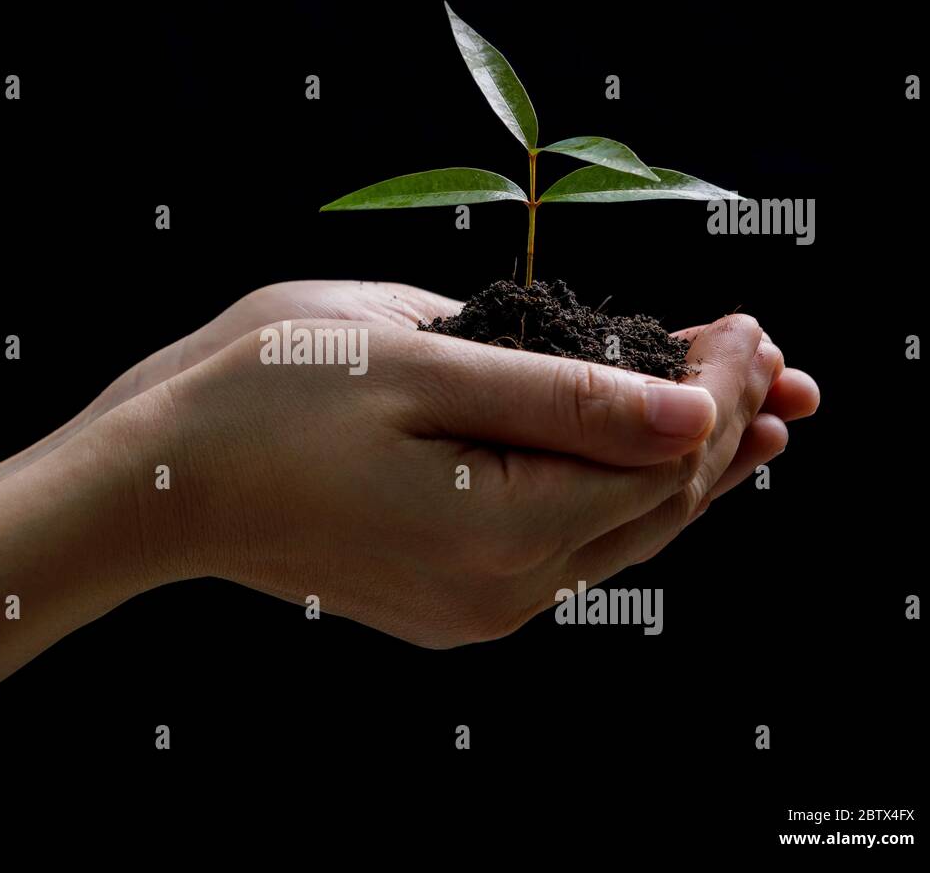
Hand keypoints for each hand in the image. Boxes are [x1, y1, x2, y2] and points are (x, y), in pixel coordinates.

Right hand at [93, 312, 787, 647]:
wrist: (156, 483)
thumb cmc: (262, 397)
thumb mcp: (417, 364)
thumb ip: (562, 392)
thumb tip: (693, 411)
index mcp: (499, 529)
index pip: (662, 458)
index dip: (722, 387)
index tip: (751, 321)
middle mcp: (501, 593)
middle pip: (656, 508)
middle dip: (723, 427)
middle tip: (772, 358)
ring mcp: (474, 608)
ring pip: (618, 535)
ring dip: (680, 466)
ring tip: (743, 408)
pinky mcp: (450, 602)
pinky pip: (565, 548)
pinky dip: (613, 492)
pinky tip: (636, 452)